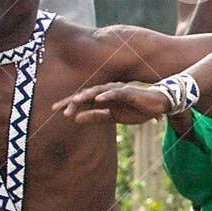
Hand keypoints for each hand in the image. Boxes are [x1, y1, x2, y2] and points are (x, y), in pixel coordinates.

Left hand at [53, 82, 172, 124]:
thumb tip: (76, 120)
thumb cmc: (135, 110)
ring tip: (74, 101)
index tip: (54, 110)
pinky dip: (107, 95)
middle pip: (86, 95)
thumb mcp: (113, 117)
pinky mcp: (128, 92)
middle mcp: (107, 92)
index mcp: (102, 99)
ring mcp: (117, 90)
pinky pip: (116, 93)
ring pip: (98, 92)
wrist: (157, 106)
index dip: (69, 105)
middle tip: (59, 109)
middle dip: (73, 102)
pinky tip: (97, 99)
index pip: (82, 101)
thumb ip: (95, 117)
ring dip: (86, 96)